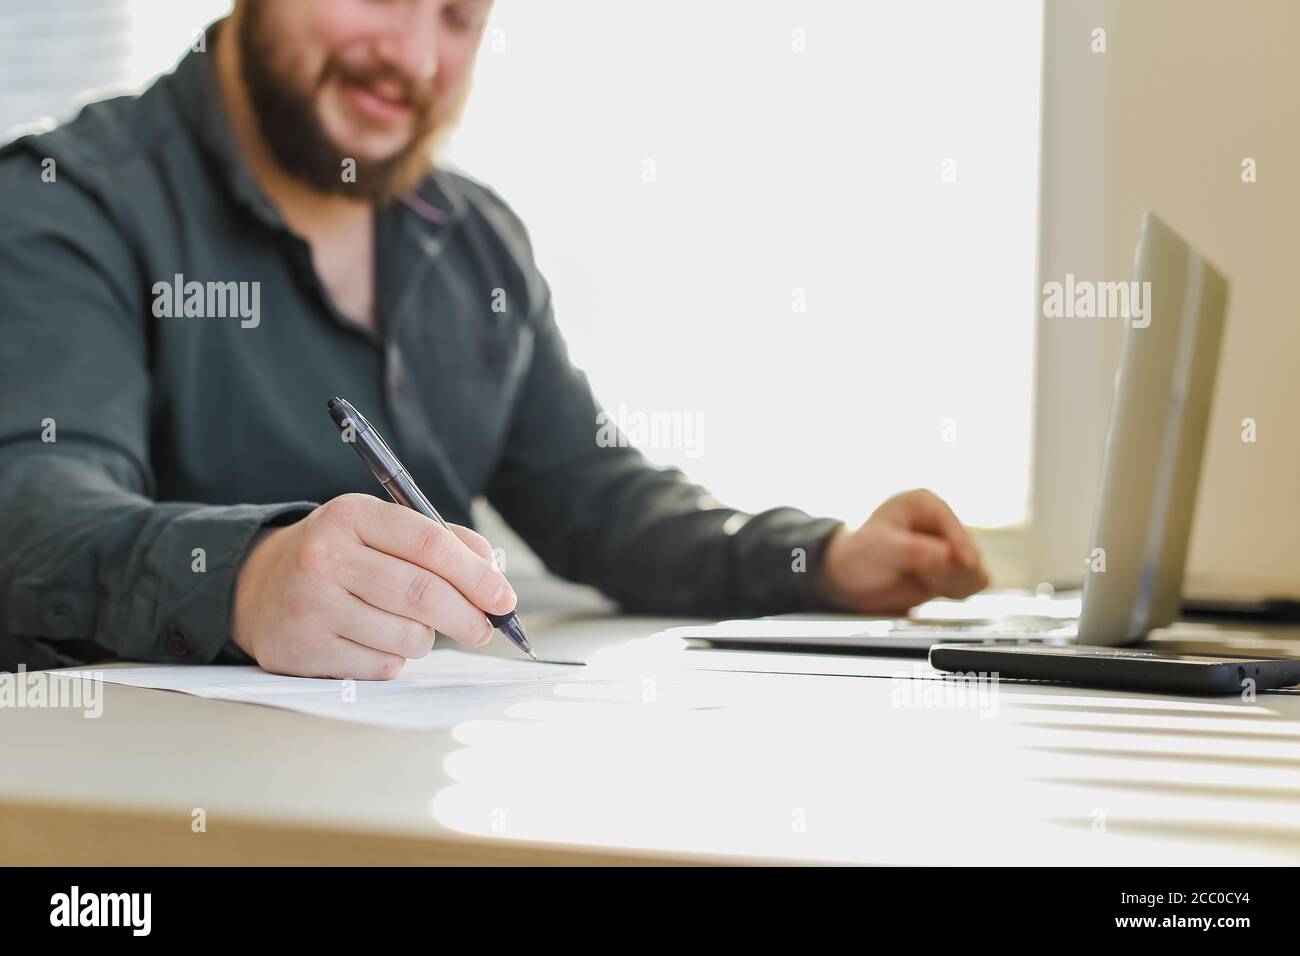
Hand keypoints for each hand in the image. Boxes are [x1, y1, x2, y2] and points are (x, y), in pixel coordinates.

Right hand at [231, 493, 514, 678]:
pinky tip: (375, 642)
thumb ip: (440, 541)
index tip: (503, 598)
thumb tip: (492, 571)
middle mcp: (325, 558)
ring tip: (410, 627)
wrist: (257, 586)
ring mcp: (311, 607)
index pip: (430, 544)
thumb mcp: (379, 528)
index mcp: (351, 516)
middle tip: (484, 628)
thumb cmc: (339, 556)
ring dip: (425, 639)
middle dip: (468, 617)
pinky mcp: (304, 652)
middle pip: (423, 595)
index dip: (476, 575)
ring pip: (407, 637)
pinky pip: (381, 667)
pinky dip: (394, 660)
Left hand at [813, 489, 988, 614]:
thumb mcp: (880, 549)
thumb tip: (948, 555)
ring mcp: (950, 545)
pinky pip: (974, 582)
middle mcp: (941, 521)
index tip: (961, 563)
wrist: (852, 580)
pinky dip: (958, 589)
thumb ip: (913, 551)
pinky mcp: (954, 567)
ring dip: (955, 581)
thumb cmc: (859, 555)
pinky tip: (935, 587)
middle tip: (925, 576)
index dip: (958, 544)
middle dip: (951, 568)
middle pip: (969, 547)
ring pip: (975, 567)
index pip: (951, 522)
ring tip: (925, 579)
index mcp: (924, 503)